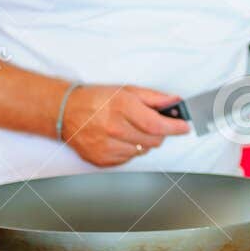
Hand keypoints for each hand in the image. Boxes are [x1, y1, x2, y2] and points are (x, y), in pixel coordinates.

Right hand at [59, 83, 191, 167]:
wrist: (65, 112)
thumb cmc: (94, 99)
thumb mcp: (125, 90)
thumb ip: (153, 97)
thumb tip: (174, 102)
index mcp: (121, 108)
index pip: (157, 124)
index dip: (175, 127)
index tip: (184, 127)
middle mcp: (114, 128)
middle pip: (154, 140)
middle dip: (159, 132)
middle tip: (152, 124)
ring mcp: (107, 147)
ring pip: (142, 151)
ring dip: (143, 142)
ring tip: (129, 129)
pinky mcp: (103, 160)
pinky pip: (129, 159)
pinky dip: (130, 150)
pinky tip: (119, 139)